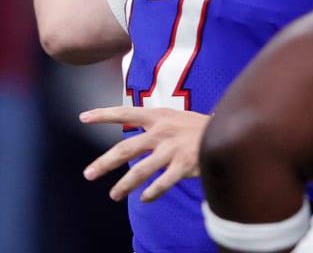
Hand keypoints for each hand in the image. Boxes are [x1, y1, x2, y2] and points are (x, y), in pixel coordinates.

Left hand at [79, 105, 208, 202]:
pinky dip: (151, 193)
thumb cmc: (198, 127)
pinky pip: (161, 183)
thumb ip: (154, 125)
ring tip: (114, 195)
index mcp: (158, 116)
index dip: (103, 114)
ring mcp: (172, 149)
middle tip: (89, 174)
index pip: (126, 113)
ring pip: (140, 171)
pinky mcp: (183, 166)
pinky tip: (144, 198)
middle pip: (126, 148)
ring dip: (124, 185)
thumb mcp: (175, 117)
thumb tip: (132, 138)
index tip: (83, 117)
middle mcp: (162, 132)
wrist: (229, 131)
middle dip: (104, 162)